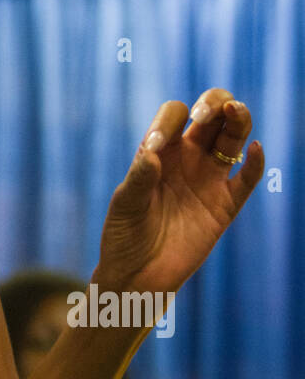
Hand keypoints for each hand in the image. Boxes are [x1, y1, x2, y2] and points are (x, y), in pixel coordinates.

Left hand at [94, 89, 263, 296]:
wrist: (138, 276)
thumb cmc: (124, 235)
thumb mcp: (125, 204)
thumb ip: (139, 178)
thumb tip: (153, 152)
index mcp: (160, 152)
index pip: (173, 116)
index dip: (169, 120)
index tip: (156, 145)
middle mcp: (188, 159)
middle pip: (212, 116)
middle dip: (214, 102)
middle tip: (204, 114)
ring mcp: (209, 180)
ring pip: (233, 138)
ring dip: (239, 119)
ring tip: (235, 110)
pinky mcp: (225, 206)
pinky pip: (246, 179)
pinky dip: (255, 163)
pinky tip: (255, 150)